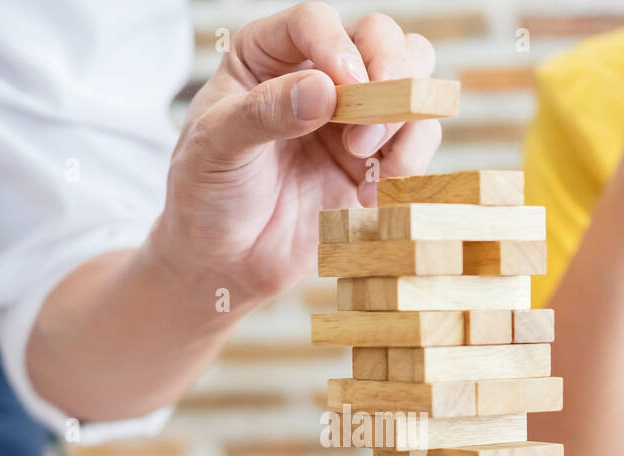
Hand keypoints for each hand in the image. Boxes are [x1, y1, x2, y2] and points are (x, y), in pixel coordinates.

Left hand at [152, 2, 441, 302]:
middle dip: (389, 77)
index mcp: (267, 56)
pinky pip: (417, 143)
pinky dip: (409, 164)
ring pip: (412, 85)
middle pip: (381, 39)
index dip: (337, 47)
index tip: (344, 88)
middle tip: (365, 131)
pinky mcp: (374, 163)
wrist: (224, 263)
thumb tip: (325, 89)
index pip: (315, 23)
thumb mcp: (220, 147)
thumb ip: (266, 113)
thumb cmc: (206, 195)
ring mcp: (351, 119)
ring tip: (370, 164)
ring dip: (405, 120)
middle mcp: (316, 76)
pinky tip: (373, 198)